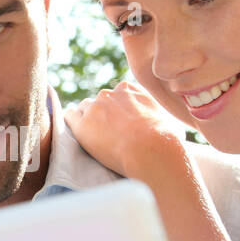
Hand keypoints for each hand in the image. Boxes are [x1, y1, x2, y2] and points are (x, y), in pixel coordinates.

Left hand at [64, 80, 186, 178]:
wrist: (152, 151)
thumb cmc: (166, 140)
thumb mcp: (170, 120)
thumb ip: (162, 116)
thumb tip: (169, 124)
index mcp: (130, 89)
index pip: (117, 94)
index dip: (119, 109)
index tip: (122, 122)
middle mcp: (110, 94)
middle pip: (100, 101)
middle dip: (103, 115)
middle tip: (110, 134)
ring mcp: (94, 108)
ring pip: (84, 109)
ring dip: (88, 120)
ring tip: (94, 136)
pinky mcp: (82, 125)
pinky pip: (70, 117)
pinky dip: (72, 123)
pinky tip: (78, 132)